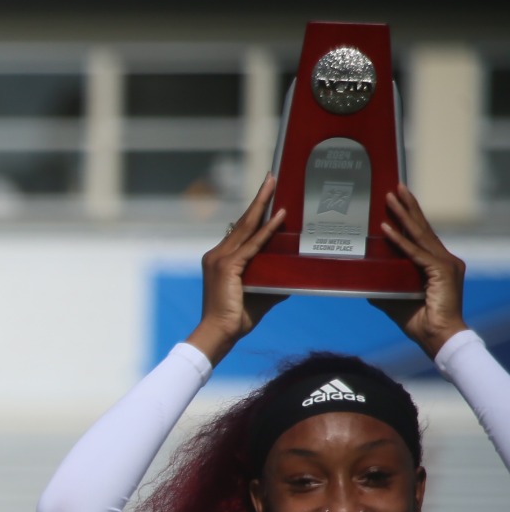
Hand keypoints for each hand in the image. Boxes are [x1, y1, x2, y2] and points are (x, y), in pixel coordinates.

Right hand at [186, 174, 287, 364]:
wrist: (219, 333)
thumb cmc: (237, 318)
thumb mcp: (261, 293)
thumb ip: (274, 281)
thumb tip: (295, 276)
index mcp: (219, 260)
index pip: (239, 230)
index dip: (253, 211)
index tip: (264, 194)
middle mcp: (216, 255)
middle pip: (242, 221)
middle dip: (258, 198)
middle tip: (271, 178)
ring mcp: (220, 259)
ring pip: (246, 226)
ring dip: (261, 204)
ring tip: (273, 185)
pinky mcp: (229, 267)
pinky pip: (253, 244)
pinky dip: (267, 229)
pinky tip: (280, 215)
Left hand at [373, 184, 468, 356]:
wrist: (437, 337)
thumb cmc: (418, 321)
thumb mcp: (393, 297)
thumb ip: (382, 286)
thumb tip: (363, 279)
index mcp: (437, 264)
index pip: (421, 235)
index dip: (409, 217)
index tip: (398, 200)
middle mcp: (445, 259)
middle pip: (422, 228)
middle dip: (408, 207)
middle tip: (396, 187)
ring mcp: (445, 264)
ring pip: (419, 234)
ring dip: (403, 215)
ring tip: (391, 197)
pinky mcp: (441, 271)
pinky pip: (415, 252)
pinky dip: (399, 240)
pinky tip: (386, 228)